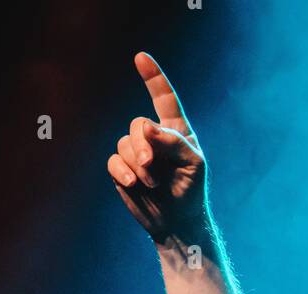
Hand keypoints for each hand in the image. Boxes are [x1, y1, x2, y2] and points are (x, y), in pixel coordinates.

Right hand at [107, 52, 207, 243]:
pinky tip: (133, 183)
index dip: (153, 78)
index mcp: (175, 130)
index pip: (164, 99)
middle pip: (138, 124)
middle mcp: (153, 137)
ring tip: (152, 183)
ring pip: (124, 144)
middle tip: (151, 165)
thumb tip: (146, 127)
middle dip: (142, 144)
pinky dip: (122, 171)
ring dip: (137, 164)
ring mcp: (136, 154)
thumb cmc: (191, 192)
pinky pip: (113, 161)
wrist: (178, 222)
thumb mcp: (194, 164)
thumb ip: (173, 142)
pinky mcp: (123, 171)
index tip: (141, 58)